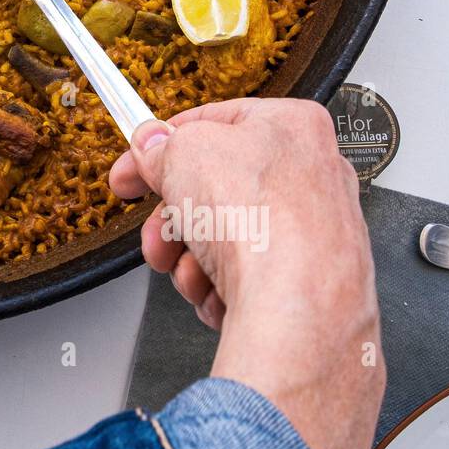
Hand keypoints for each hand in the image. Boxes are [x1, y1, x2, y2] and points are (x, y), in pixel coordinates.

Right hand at [110, 99, 383, 448]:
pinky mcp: (311, 294)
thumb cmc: (269, 238)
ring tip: (189, 274)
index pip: (209, 123)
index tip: (128, 166)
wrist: (308, 325)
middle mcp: (318, 181)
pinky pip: (244, 282)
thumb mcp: (183, 156)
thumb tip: (144, 149)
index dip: (159, 149)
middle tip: (156, 230)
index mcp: (295, 129)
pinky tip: (216, 303)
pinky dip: (219, 291)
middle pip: (217, 188)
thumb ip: (157, 145)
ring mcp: (319, 239)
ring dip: (192, 257)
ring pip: (227, 238)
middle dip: (175, 215)